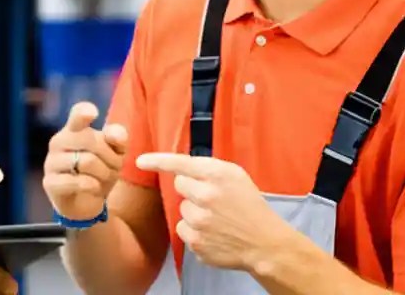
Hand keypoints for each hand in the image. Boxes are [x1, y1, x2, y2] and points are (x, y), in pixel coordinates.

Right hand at [42, 102, 127, 219]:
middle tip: (116, 167)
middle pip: (90, 140)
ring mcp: (51, 162)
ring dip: (104, 173)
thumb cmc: (100, 171)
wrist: (86, 203)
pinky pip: (76, 181)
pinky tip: (94, 188)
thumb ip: (118, 140)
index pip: (77, 114)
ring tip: (104, 179)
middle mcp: (59, 141)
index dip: (84, 112)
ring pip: (86, 161)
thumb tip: (116, 136)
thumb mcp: (115, 154)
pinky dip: (92, 186)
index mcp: (74, 129)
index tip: (93, 113)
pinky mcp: (50, 182)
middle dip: (110, 156)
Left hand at [135, 152, 296, 272]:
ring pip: (181, 209)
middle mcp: (205, 196)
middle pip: (179, 185)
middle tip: (211, 198)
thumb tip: (183, 166)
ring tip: (215, 218)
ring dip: (193, 211)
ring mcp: (199, 221)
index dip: (156, 161)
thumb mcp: (236, 176)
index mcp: (217, 175)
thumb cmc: (250, 206)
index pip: (179, 163)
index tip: (140, 161)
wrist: (264, 242)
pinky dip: (194, 231)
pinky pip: (183, 229)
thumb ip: (209, 168)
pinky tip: (212, 232)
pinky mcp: (195, 242)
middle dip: (191, 189)